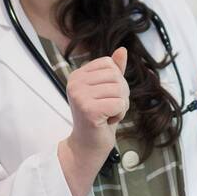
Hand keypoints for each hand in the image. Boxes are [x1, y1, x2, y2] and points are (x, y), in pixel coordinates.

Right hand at [57, 47, 128, 195]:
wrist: (88, 146)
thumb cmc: (100, 117)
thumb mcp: (107, 90)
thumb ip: (114, 70)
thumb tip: (122, 49)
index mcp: (77, 74)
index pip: (109, 64)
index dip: (116, 81)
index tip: (104, 97)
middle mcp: (75, 82)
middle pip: (116, 76)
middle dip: (120, 94)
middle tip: (107, 109)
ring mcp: (80, 96)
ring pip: (120, 90)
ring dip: (120, 106)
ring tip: (106, 115)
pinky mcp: (89, 110)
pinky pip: (120, 104)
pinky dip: (119, 115)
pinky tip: (106, 121)